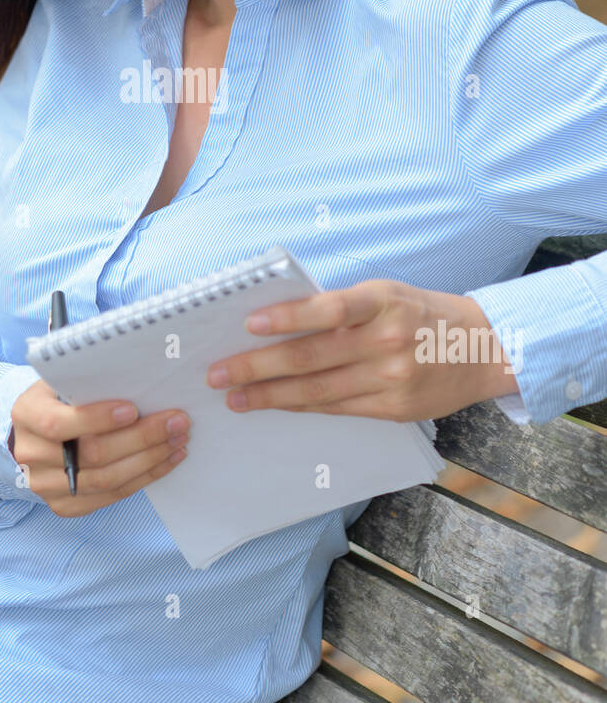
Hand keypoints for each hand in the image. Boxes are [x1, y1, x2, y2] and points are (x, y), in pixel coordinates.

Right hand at [10, 379, 190, 515]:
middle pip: (91, 455)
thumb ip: (89, 381)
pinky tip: (168, 460)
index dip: (96, 419)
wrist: (35, 431)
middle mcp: (30, 455)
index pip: (58, 424)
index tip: (134, 409)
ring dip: (150, 460)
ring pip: (106, 480)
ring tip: (179, 440)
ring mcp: (45, 486)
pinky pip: (111, 496)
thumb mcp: (63, 380)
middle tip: (176, 422)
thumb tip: (139, 380)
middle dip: (141, 438)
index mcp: (26, 415)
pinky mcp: (65, 505)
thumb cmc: (59, 397)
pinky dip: (145, 478)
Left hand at [204, 279, 519, 421]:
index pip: (329, 310)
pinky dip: (302, 406)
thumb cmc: (423, 313)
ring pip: (318, 391)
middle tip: (218, 374)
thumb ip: (340, 307)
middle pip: (311, 357)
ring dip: (270, 395)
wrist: (484, 349)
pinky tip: (276, 405)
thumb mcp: (386, 293)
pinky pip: (337, 408)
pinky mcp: (394, 409)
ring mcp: (391, 379)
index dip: (288, 318)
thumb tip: (279, 320)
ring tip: (236, 397)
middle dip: (257, 367)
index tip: (249, 324)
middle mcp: (386, 341)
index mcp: (383, 302)